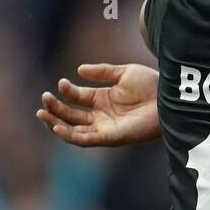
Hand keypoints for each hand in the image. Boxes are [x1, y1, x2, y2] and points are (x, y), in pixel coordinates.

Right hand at [36, 63, 160, 146]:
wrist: (168, 98)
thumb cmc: (151, 85)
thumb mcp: (124, 73)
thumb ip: (102, 72)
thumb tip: (78, 70)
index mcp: (103, 99)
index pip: (77, 97)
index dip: (66, 91)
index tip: (61, 83)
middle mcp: (101, 115)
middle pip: (71, 114)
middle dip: (55, 108)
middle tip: (44, 98)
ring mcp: (105, 127)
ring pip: (73, 129)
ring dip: (56, 122)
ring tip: (42, 112)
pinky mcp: (110, 137)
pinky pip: (85, 139)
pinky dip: (70, 135)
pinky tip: (58, 126)